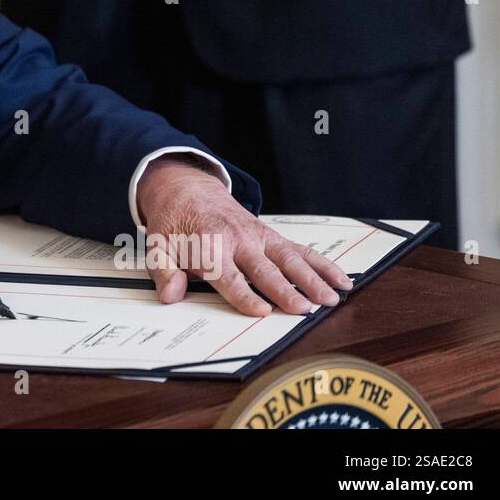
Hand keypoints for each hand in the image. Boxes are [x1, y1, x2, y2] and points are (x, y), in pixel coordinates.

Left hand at [135, 157, 352, 315]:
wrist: (187, 188)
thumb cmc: (175, 222)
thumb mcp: (158, 244)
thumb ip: (164, 271)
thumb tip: (170, 295)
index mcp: (210, 245)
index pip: (228, 276)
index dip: (244, 295)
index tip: (261, 311)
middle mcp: (238, 240)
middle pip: (265, 269)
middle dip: (285, 289)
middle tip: (305, 309)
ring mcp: (258, 236)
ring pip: (289, 258)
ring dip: (312, 278)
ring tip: (331, 297)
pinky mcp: (271, 236)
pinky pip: (300, 250)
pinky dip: (322, 264)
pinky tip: (341, 279)